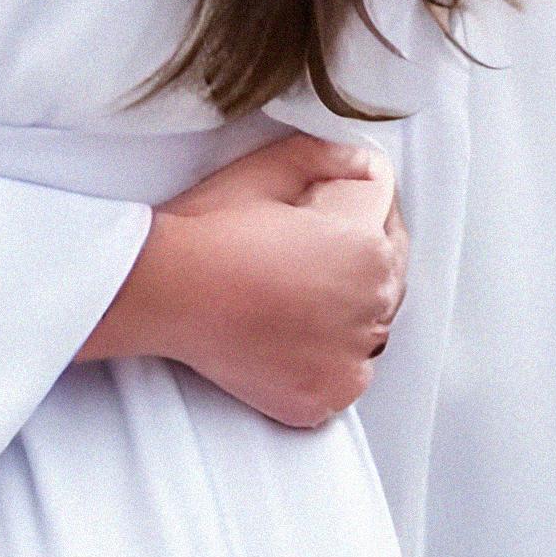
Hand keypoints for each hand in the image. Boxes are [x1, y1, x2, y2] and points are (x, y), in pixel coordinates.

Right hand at [81, 132, 406, 430]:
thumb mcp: (270, 167)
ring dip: (341, 315)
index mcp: (371, 253)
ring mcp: (347, 365)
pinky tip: (283, 334)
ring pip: (363, 333)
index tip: (325, 217)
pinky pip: (339, 376)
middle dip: (352, 265)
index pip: (392, 225)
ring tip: (287, 294)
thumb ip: (330, 156)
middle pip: (383, 282)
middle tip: (300, 255)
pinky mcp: (320, 399)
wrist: (163, 291)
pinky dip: (320, 360)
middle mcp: (372, 313)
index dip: (357, 213)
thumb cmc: (210, 231)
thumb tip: (361, 163)